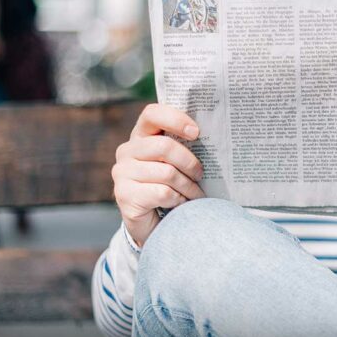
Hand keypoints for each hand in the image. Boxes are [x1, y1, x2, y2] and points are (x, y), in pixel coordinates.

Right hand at [112, 103, 204, 246]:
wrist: (154, 223)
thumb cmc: (172, 185)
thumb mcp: (177, 162)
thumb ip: (184, 146)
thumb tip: (214, 135)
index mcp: (141, 136)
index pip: (152, 113)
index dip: (175, 119)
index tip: (196, 133)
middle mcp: (126, 151)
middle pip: (164, 146)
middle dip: (190, 163)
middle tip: (201, 174)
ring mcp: (122, 173)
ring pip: (167, 173)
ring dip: (188, 186)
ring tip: (195, 194)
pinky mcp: (124, 195)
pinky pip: (162, 192)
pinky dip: (179, 200)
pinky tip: (181, 204)